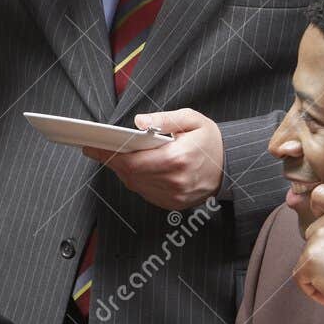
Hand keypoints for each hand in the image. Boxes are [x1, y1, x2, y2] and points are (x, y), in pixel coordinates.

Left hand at [81, 109, 223, 210]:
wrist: (231, 166)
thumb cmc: (211, 141)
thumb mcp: (192, 119)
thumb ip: (165, 119)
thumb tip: (140, 121)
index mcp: (178, 158)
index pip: (133, 160)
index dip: (109, 154)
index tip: (92, 146)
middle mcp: (174, 181)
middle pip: (130, 174)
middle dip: (111, 160)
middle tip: (97, 147)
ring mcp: (174, 196)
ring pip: (135, 184)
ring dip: (122, 170)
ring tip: (112, 155)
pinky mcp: (173, 204)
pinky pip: (145, 192)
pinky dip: (135, 180)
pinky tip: (132, 167)